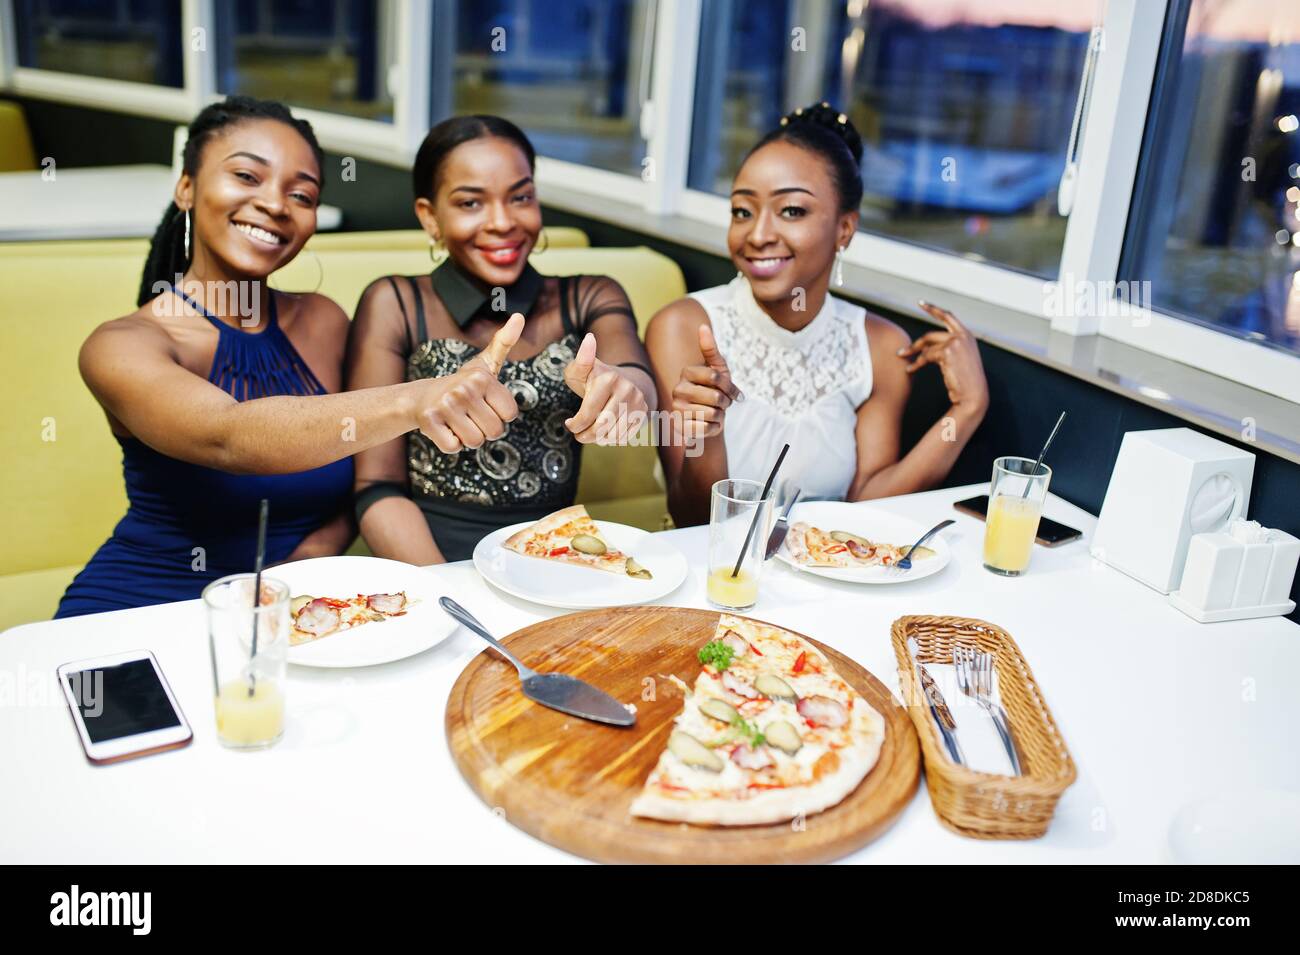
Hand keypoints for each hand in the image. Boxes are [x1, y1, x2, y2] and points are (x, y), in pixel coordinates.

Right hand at [414, 313, 522, 451]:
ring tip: (459, 420)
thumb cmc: (462, 384)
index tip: (485, 403)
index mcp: (482, 378)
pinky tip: (445, 428)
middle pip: (495, 431)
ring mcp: (445, 405)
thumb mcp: (485, 364)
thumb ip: (504, 343)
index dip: (499, 414)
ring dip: (468, 437)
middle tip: (470, 414)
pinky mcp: (429, 421)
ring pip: (475, 442)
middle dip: (485, 429)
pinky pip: (454, 447)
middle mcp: (464, 389)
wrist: (421, 396)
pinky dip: (451, 443)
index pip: (510, 415)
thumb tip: (518, 316)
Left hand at [562, 332, 650, 443]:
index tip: (569, 424)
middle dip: (586, 435)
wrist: (623, 381)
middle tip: (579, 434)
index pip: (588, 413)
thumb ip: (581, 360)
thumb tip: (589, 338)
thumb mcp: (581, 370)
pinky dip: (612, 439)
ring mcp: (638, 402)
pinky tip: (605, 433)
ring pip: (614, 434)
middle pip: (601, 426)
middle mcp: (627, 389)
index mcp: (609, 379)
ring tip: (591, 434)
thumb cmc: (594, 379)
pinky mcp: (643, 413)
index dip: (575, 424)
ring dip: (598, 439)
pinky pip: (626, 437)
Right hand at [671, 323, 741, 440]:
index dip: (729, 386)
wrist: (707, 417)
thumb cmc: (714, 390)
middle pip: (716, 396)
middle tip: (721, 403)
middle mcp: (678, 389)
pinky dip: (715, 427)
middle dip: (725, 402)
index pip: (716, 377)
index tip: (728, 390)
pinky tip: (708, 424)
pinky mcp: (680, 427)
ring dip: (720, 415)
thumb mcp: (718, 368)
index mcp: (686, 372)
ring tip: (714, 413)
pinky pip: (708, 428)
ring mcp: (677, 409)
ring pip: (713, 413)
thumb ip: (710, 348)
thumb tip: (703, 326)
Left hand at [899, 302, 988, 419]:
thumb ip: (948, 347)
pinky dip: (916, 363)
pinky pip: (926, 356)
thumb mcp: (960, 359)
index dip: (933, 309)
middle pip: (931, 335)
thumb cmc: (965, 381)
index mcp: (967, 335)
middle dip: (916, 344)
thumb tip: (926, 346)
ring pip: (927, 346)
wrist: (973, 395)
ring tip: (903, 361)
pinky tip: (910, 369)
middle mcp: (963, 336)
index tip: (921, 303)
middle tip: (901, 350)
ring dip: (914, 355)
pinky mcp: (948, 351)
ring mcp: (956, 342)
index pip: (948, 317)